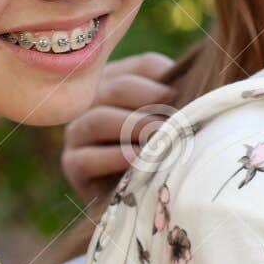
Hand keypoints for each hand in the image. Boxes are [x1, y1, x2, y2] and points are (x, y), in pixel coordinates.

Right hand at [60, 52, 178, 205]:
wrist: (139, 197)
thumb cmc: (160, 150)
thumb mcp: (170, 120)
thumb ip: (177, 98)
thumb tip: (191, 85)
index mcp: (118, 79)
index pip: (145, 66)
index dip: (166, 80)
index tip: (182, 96)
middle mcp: (92, 100)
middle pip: (118, 88)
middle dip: (150, 101)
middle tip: (176, 117)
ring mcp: (77, 132)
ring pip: (98, 119)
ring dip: (134, 127)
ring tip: (159, 137)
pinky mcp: (72, 164)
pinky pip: (87, 158)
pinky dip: (114, 158)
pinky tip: (137, 159)